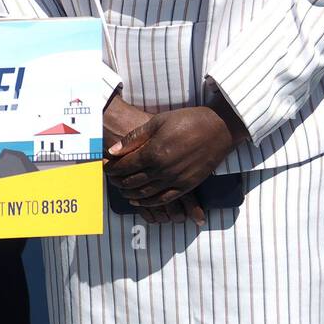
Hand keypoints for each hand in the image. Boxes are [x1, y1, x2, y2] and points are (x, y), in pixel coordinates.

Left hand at [103, 96, 206, 225]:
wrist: (218, 128)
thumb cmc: (186, 120)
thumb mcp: (156, 122)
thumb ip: (134, 138)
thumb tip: (113, 150)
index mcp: (154, 152)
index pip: (124, 165)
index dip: (111, 167)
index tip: (104, 166)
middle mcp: (163, 169)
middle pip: (132, 181)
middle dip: (117, 181)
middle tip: (111, 178)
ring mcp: (176, 179)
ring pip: (146, 194)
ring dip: (130, 193)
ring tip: (121, 189)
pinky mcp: (188, 186)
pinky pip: (164, 199)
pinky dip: (149, 202)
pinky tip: (139, 200)